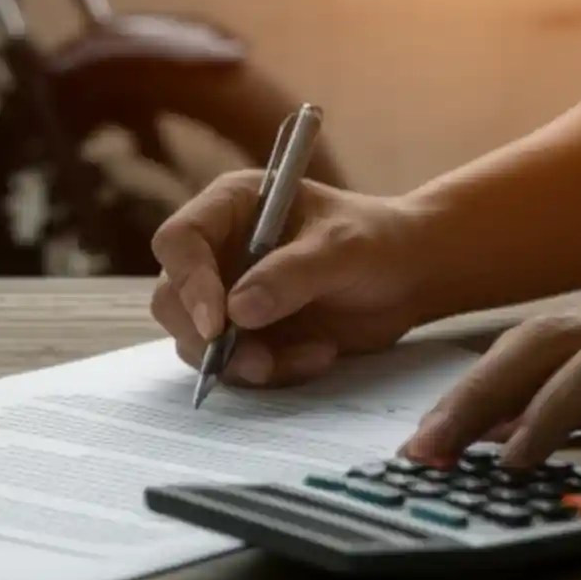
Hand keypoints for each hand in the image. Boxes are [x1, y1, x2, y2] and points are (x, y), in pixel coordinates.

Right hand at [149, 169, 431, 385]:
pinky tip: (319, 356)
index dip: (188, 283)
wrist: (408, 276)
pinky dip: (272, 372)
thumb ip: (291, 274)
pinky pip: (232, 366)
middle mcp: (216, 251)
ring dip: (244, 362)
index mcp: (229, 207)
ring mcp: (225, 296)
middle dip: (208, 338)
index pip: (178, 242)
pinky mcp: (244, 335)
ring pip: (196, 341)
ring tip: (312, 355)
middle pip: (172, 299)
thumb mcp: (343, 249)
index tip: (219, 324)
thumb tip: (235, 311)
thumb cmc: (377, 242)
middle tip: (258, 361)